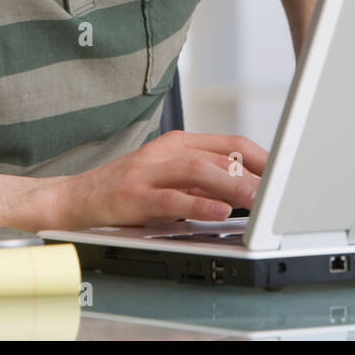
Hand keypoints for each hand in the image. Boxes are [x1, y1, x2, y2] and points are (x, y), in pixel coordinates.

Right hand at [54, 131, 267, 227]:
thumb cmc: (125, 191)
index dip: (259, 156)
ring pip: (198, 170)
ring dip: (232, 185)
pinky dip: (198, 205)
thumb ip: (203, 182)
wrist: (73, 199)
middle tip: (279, 189)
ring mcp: (147, 171)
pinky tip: (219, 212)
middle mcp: (164, 151)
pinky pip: (172, 199)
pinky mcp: (133, 195)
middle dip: (253, 172)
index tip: (281, 172)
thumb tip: (246, 190)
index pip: (228, 142)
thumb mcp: (169, 179)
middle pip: (218, 154)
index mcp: (177, 143)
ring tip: (258, 199)